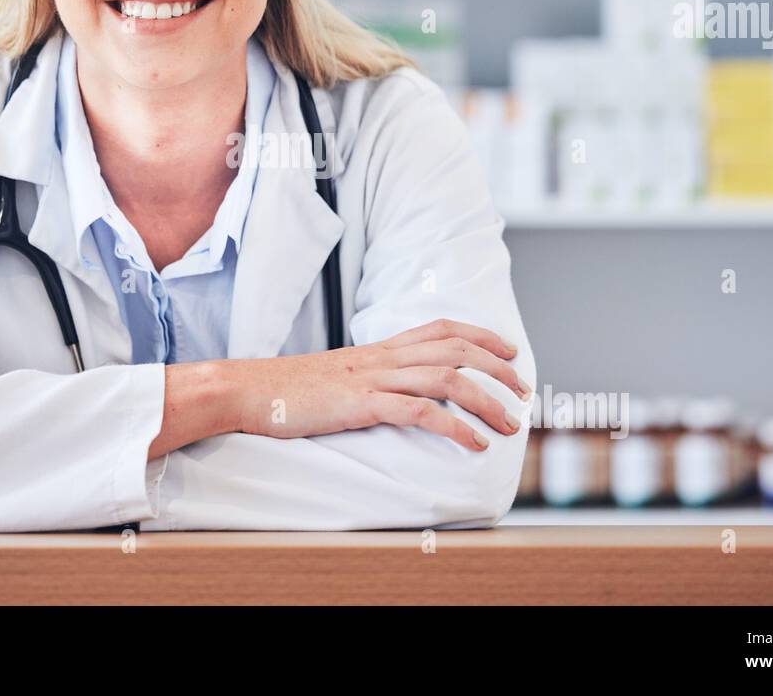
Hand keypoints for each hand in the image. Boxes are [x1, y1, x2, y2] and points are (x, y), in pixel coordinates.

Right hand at [233, 318, 529, 451]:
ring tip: (509, 424)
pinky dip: (453, 427)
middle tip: (524, 391)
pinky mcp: (360, 404)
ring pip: (446, 378)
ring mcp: (371, 378)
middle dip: (497, 367)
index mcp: (376, 349)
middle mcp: (381, 357)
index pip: (439, 329)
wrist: (248, 389)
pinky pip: (418, 411)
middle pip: (454, 348)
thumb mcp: (335, 377)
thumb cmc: (286, 389)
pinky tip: (473, 444)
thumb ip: (367, 378)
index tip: (509, 350)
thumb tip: (392, 392)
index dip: (480, 335)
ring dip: (486, 401)